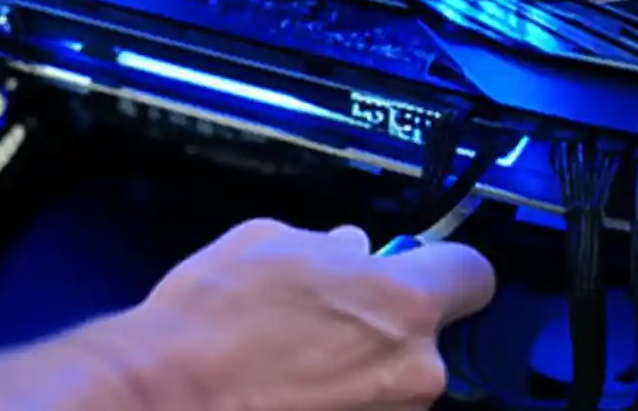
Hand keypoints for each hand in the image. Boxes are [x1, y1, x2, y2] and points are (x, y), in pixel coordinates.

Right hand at [50, 219, 496, 410]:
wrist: (164, 398)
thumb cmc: (213, 318)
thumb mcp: (268, 243)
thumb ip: (328, 247)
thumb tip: (351, 251)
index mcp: (405, 302)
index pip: (473, 276)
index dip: (446, 269)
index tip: (420, 272)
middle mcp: (415, 369)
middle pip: (425, 337)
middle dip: (384, 326)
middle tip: (324, 322)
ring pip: (392, 381)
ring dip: (359, 369)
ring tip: (292, 362)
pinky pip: (364, 410)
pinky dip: (338, 403)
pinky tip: (288, 392)